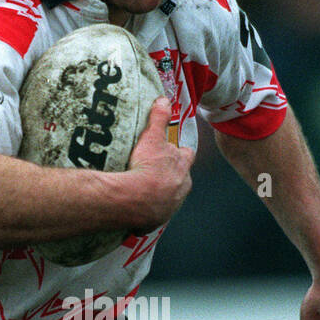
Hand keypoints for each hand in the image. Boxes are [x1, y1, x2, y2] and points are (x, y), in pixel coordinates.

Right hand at [126, 97, 194, 229]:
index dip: (180, 152)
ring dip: (159, 194)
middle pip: (180, 178)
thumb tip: (165, 99)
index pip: (187, 156)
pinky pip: (153, 215)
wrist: (133, 199)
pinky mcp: (156, 220)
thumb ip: (159, 117)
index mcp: (183, 168)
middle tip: (153, 171)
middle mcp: (181, 189)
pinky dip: (147, 212)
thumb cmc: (145, 167)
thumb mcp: (151, 137)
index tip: (171, 150)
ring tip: (142, 189)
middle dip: (170, 175)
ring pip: (169, 198)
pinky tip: (136, 208)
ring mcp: (170, 207)